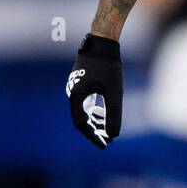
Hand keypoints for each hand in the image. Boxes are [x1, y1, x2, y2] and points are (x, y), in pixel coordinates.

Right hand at [66, 34, 122, 148]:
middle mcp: (72, 93)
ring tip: (107, 129)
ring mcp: (74, 87)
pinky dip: (93, 110)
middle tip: (108, 140)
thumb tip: (114, 135)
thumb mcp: (114, 92)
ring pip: (82, 110)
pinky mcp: (80, 82)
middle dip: (95, 131)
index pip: (81, 124)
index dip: (93, 136)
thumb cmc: (109, 66)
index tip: (105, 145)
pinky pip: (84, 101)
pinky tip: (103, 112)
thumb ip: (113, 114)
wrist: (102, 42)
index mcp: (76, 97)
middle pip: (81, 119)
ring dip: (94, 121)